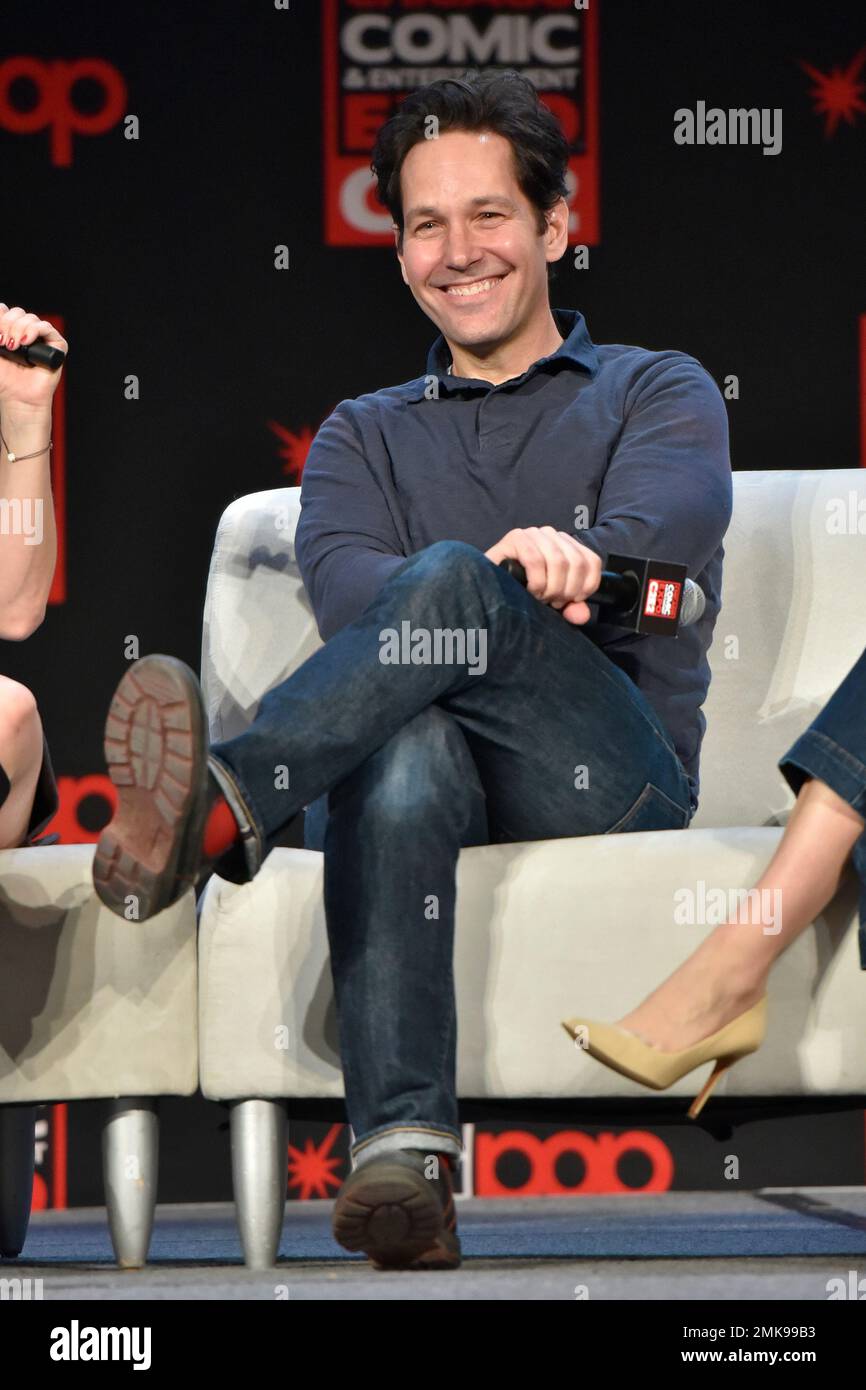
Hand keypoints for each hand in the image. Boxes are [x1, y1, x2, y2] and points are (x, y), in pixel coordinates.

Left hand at [0, 305, 66, 413]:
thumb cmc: (5, 379)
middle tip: (3, 343)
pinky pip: (47, 328)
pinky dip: (34, 331)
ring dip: (19, 329)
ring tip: (13, 346)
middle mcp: (27, 332)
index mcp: (12, 331)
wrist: (18, 397)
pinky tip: (25, 342)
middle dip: (7, 325)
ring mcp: (42, 339)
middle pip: (17, 312)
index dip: (0, 316)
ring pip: (31, 318)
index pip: (5, 310)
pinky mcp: (56, 347)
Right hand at [485, 525, 602, 624]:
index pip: (592, 561)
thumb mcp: (551, 601)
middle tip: (551, 602)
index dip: (586, 586)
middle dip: (567, 590)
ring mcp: (534, 534)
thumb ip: (570, 607)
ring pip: (558, 561)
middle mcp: (552, 535)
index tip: (571, 601)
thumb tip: (581, 615)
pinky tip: (529, 590)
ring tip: (539, 597)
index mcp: (566, 545)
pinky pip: (535, 560)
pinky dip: (536, 582)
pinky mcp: (516, 538)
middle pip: (577, 563)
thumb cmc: (521, 590)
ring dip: (551, 588)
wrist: (487, 585)